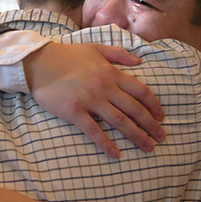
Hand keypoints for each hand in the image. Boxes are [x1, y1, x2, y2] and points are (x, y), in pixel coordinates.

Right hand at [23, 42, 164, 158]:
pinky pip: (94, 131)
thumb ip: (119, 54)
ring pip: (119, 121)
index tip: (161, 117)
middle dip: (151, 125)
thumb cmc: (68, 55)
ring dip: (136, 136)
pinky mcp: (74, 112)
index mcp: (111, 73)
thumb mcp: (96, 48)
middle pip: (134, 109)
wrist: (39, 63)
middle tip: (161, 138)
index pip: (140, 91)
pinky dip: (106, 144)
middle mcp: (105, 87)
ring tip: (148, 147)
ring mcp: (90, 101)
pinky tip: (115, 154)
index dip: (154, 105)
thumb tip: (140, 61)